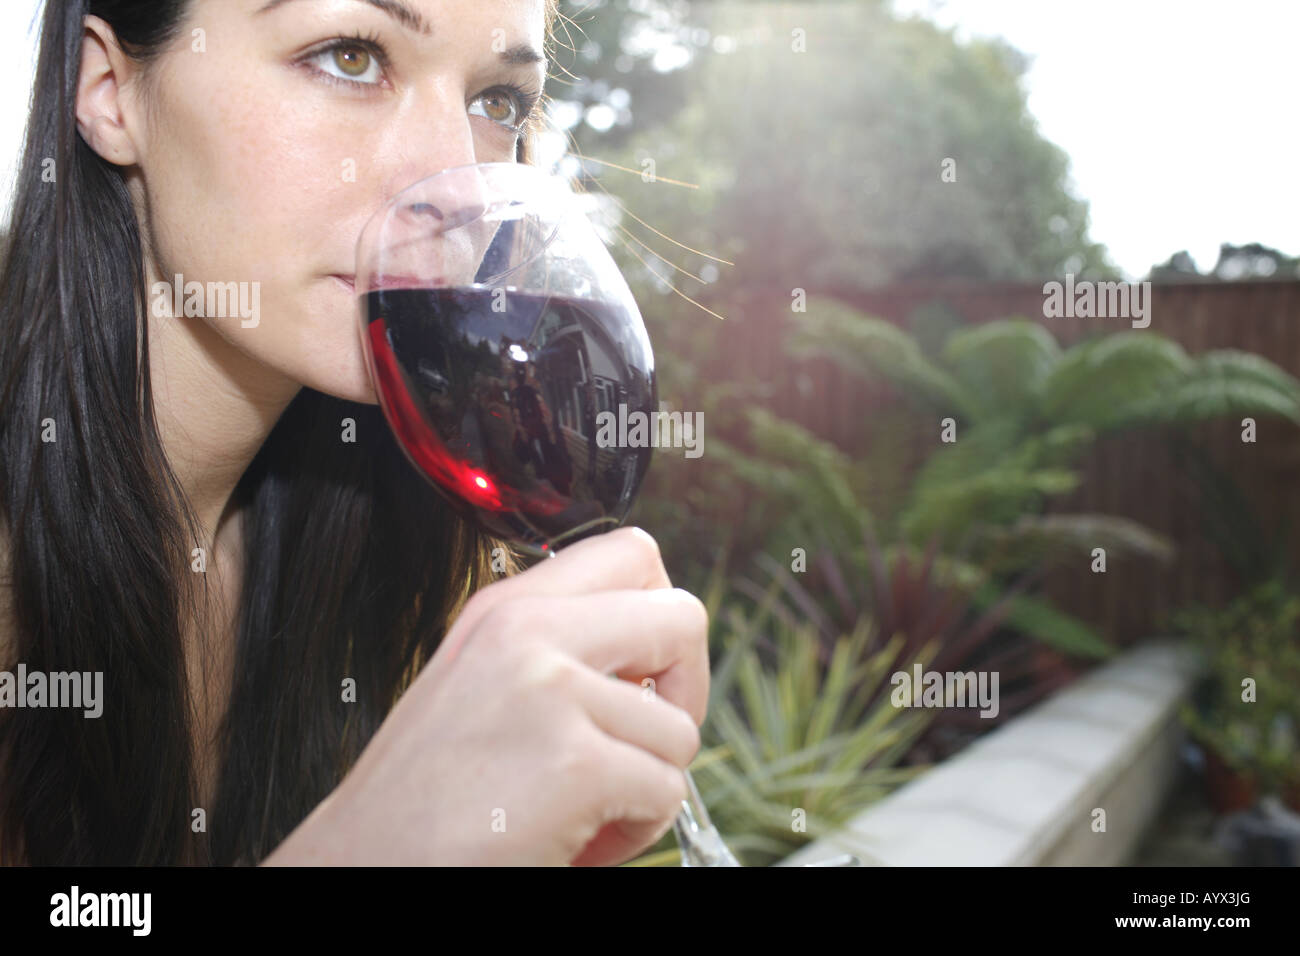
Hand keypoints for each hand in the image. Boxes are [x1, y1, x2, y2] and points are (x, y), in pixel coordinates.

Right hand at [264, 527, 707, 865]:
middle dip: (686, 689)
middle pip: (683, 615)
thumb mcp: (479, 683)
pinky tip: (577, 838)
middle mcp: (529, 632)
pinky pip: (667, 792)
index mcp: (506, 609)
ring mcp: (553, 691)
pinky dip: (637, 830)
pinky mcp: (576, 763)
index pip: (632, 551)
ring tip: (584, 809)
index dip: (659, 614)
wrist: (364, 866)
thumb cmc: (422, 799)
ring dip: (649, 781)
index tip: (641, 672)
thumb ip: (556, 648)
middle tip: (643, 742)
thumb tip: (652, 653)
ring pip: (680, 728)